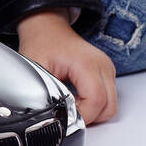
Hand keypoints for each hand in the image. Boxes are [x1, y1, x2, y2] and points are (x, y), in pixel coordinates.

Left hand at [16, 8, 116, 125]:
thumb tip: (50, 116)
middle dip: (88, 117)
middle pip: (108, 107)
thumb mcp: (35, 69)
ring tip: (71, 104)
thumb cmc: (42, 43)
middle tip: (67, 112)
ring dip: (93, 112)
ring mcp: (107, 68)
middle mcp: (102, 65)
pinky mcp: (107, 72)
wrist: (48, 28)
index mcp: (86, 63)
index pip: (96, 102)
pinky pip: (108, 98)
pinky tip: (78, 98)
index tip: (65, 117)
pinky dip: (95, 105)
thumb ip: (43, 95)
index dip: (81, 116)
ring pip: (110, 106)